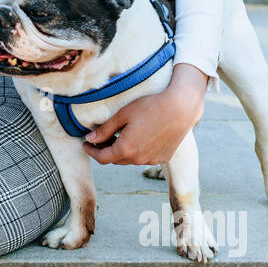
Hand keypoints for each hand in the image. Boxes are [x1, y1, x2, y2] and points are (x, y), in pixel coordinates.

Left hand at [80, 64, 207, 165]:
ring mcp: (152, 160)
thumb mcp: (123, 115)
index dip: (91, 151)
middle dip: (105, 150)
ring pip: (130, 159)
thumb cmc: (151, 107)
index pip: (102, 158)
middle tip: (99, 138)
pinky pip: (145, 157)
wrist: (181, 108)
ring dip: (122, 151)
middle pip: (115, 160)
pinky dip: (137, 151)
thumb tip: (90, 139)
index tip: (86, 144)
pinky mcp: (163, 157)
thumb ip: (105, 130)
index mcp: (126, 150)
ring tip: (118, 136)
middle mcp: (139, 159)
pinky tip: (138, 137)